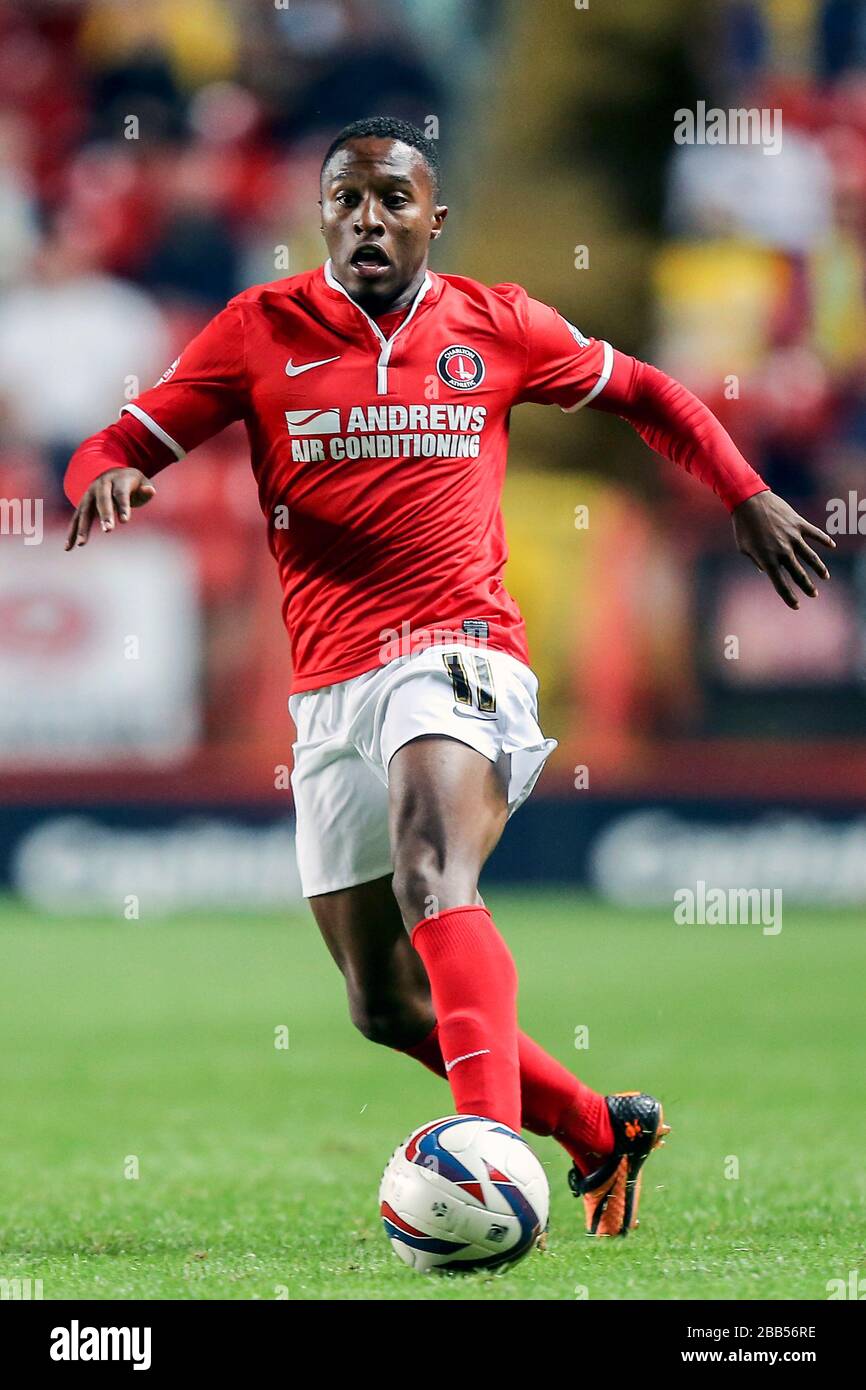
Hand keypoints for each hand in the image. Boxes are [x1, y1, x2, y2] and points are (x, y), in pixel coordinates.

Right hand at [65, 467, 155, 549]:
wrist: (112, 473)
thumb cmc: (132, 483)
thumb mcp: (142, 483)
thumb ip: (146, 489)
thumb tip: (150, 490)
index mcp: (117, 480)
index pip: (121, 494)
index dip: (123, 507)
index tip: (125, 521)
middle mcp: (101, 485)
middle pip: (102, 500)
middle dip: (104, 515)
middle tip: (108, 530)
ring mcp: (89, 494)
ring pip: (84, 510)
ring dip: (83, 527)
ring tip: (82, 544)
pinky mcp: (83, 504)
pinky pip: (76, 518)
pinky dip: (72, 532)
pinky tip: (69, 547)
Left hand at [731, 490, 834, 608]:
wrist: (749, 501)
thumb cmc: (742, 526)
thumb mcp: (744, 548)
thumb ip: (756, 561)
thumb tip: (765, 570)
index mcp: (767, 560)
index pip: (780, 584)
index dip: (789, 597)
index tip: (797, 606)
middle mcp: (782, 551)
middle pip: (799, 574)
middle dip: (807, 587)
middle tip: (814, 594)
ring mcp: (793, 537)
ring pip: (811, 557)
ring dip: (819, 569)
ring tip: (825, 577)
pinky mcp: (799, 524)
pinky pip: (815, 534)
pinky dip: (825, 540)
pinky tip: (831, 546)